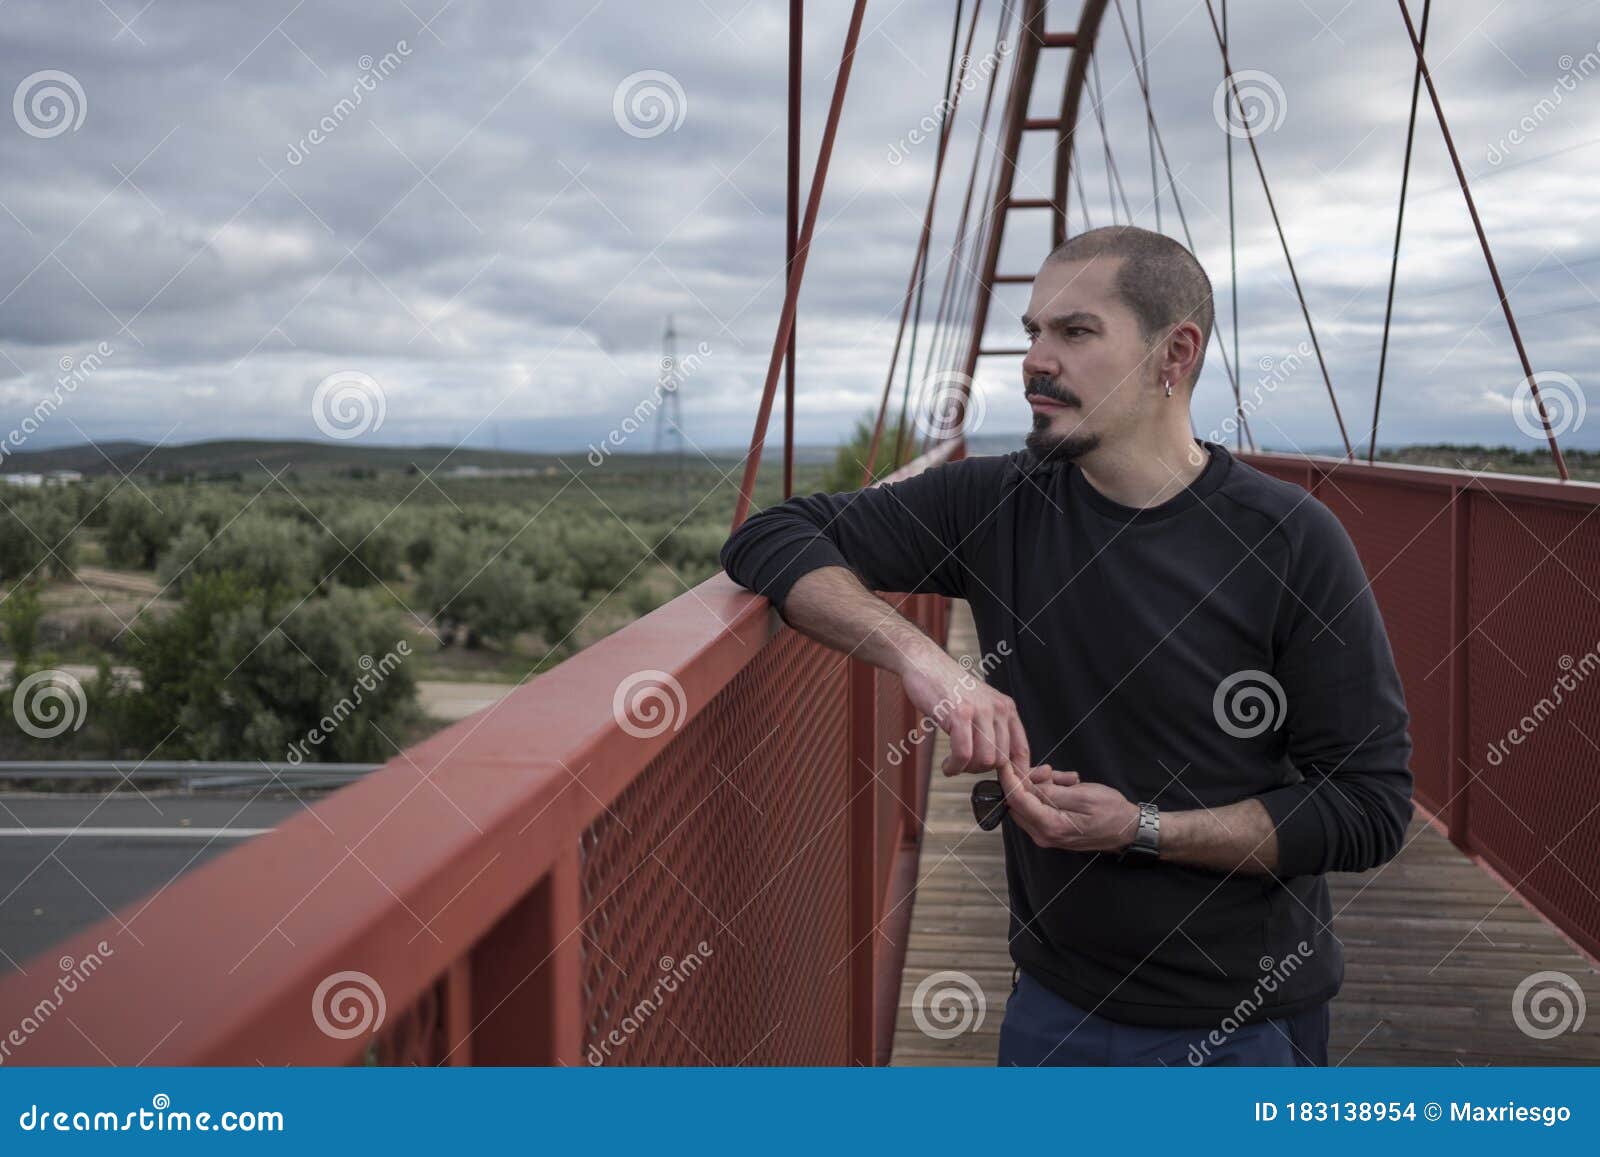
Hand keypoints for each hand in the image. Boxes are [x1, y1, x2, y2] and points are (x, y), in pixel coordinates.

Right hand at [899, 647, 1029, 776]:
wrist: (925, 663)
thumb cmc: (949, 688)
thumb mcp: (980, 705)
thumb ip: (992, 729)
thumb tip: (999, 763)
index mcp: (1007, 708)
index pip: (1021, 750)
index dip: (1016, 773)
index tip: (1005, 786)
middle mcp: (998, 709)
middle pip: (1001, 760)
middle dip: (980, 770)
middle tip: (964, 765)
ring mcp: (979, 711)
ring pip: (985, 760)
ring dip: (966, 769)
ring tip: (954, 764)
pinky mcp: (959, 714)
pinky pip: (963, 754)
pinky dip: (954, 766)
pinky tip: (947, 765)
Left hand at [998, 762, 1139, 853]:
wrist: (1128, 829)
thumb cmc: (1111, 812)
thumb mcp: (1082, 796)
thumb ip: (1050, 792)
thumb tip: (1025, 785)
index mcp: (1050, 827)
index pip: (1016, 801)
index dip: (1008, 778)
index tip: (1005, 761)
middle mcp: (1043, 834)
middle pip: (1019, 801)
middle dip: (1030, 780)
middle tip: (1051, 771)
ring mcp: (1046, 833)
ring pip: (1029, 801)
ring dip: (1044, 785)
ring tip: (1069, 780)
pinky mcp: (1050, 829)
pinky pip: (1040, 805)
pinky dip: (1050, 792)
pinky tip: (1069, 786)